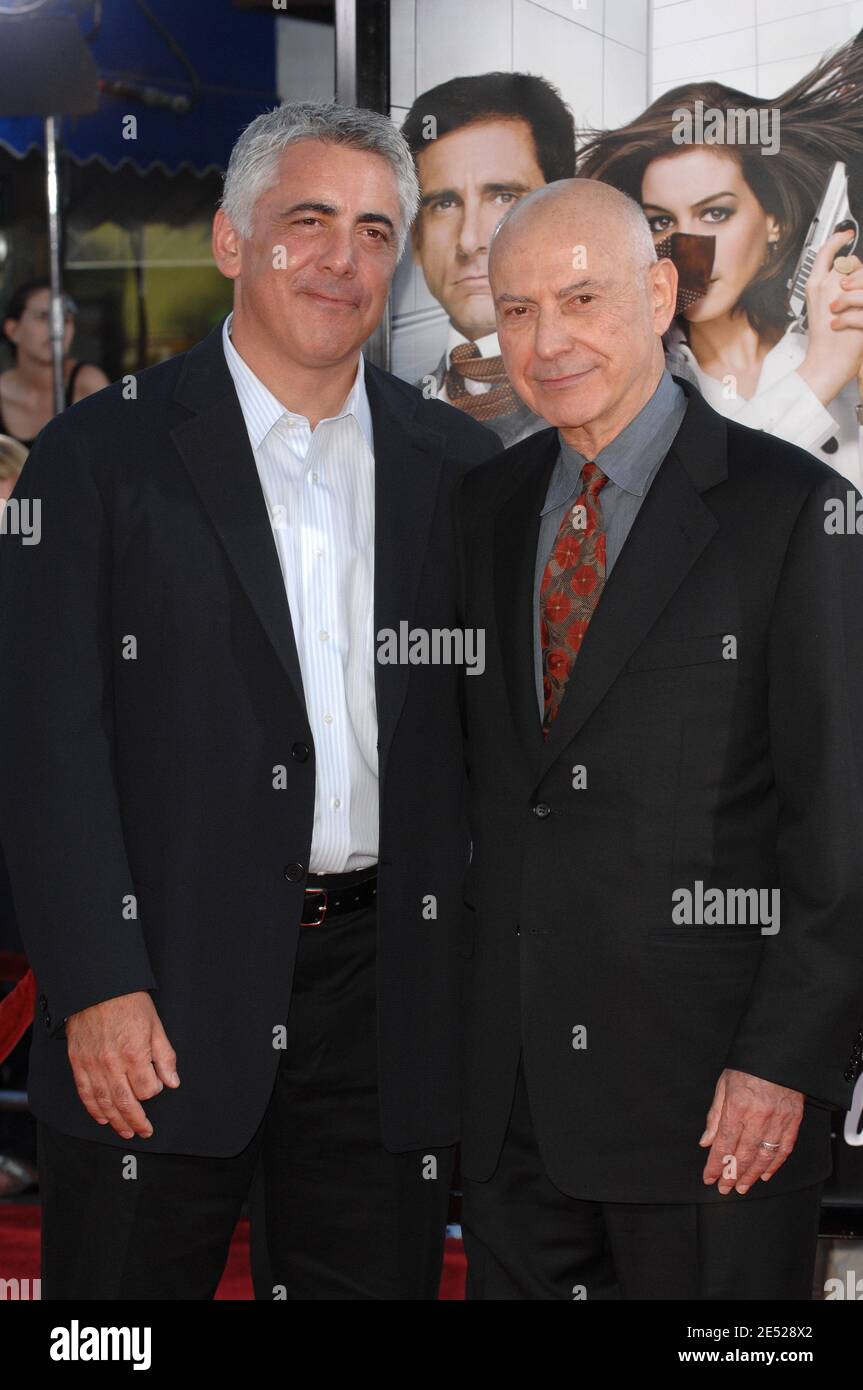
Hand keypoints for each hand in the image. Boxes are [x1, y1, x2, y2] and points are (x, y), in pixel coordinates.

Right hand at [65, 991, 179, 1139]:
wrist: (97, 987)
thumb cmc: (128, 1002)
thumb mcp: (155, 1025)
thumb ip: (165, 1056)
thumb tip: (172, 1081)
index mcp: (134, 1054)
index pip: (148, 1089)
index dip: (155, 1091)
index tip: (156, 1086)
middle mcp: (112, 1064)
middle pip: (126, 1103)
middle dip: (136, 1121)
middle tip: (144, 1131)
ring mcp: (92, 1065)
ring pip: (104, 1103)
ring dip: (116, 1121)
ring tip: (125, 1131)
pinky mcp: (78, 1063)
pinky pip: (85, 1093)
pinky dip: (93, 1109)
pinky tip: (102, 1117)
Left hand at [699, 1068, 803, 1194]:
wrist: (778, 1054)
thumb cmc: (749, 1067)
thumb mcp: (723, 1086)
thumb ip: (715, 1116)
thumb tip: (706, 1141)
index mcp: (737, 1107)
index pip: (724, 1144)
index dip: (715, 1164)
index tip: (709, 1177)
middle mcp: (758, 1116)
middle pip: (743, 1155)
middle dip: (732, 1175)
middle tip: (725, 1188)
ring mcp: (778, 1120)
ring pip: (764, 1156)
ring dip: (752, 1175)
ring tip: (743, 1186)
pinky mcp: (793, 1120)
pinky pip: (784, 1148)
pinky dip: (774, 1164)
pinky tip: (766, 1174)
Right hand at [798, 228, 862, 403]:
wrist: (827, 363)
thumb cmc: (826, 345)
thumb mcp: (821, 312)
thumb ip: (831, 293)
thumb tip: (847, 283)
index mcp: (814, 287)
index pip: (825, 252)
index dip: (837, 240)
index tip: (845, 234)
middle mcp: (826, 285)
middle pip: (848, 260)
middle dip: (857, 269)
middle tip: (859, 287)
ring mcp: (841, 291)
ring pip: (861, 271)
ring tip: (861, 300)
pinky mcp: (854, 300)